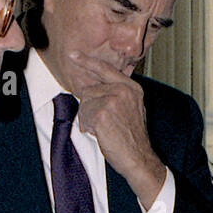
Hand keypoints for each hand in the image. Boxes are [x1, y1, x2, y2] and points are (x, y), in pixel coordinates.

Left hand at [70, 51, 166, 207]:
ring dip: (88, 119)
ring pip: (84, 102)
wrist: (139, 158)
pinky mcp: (103, 112)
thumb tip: (89, 87)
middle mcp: (124, 90)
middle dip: (89, 108)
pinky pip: (83, 115)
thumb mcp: (130, 109)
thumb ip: (115, 94)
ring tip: (103, 130)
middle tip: (102, 124)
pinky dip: (87, 127)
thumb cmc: (132, 139)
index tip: (73, 54)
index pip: (105, 69)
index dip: (87, 62)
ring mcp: (113, 100)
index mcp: (131, 87)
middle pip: (89, 90)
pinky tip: (100, 134)